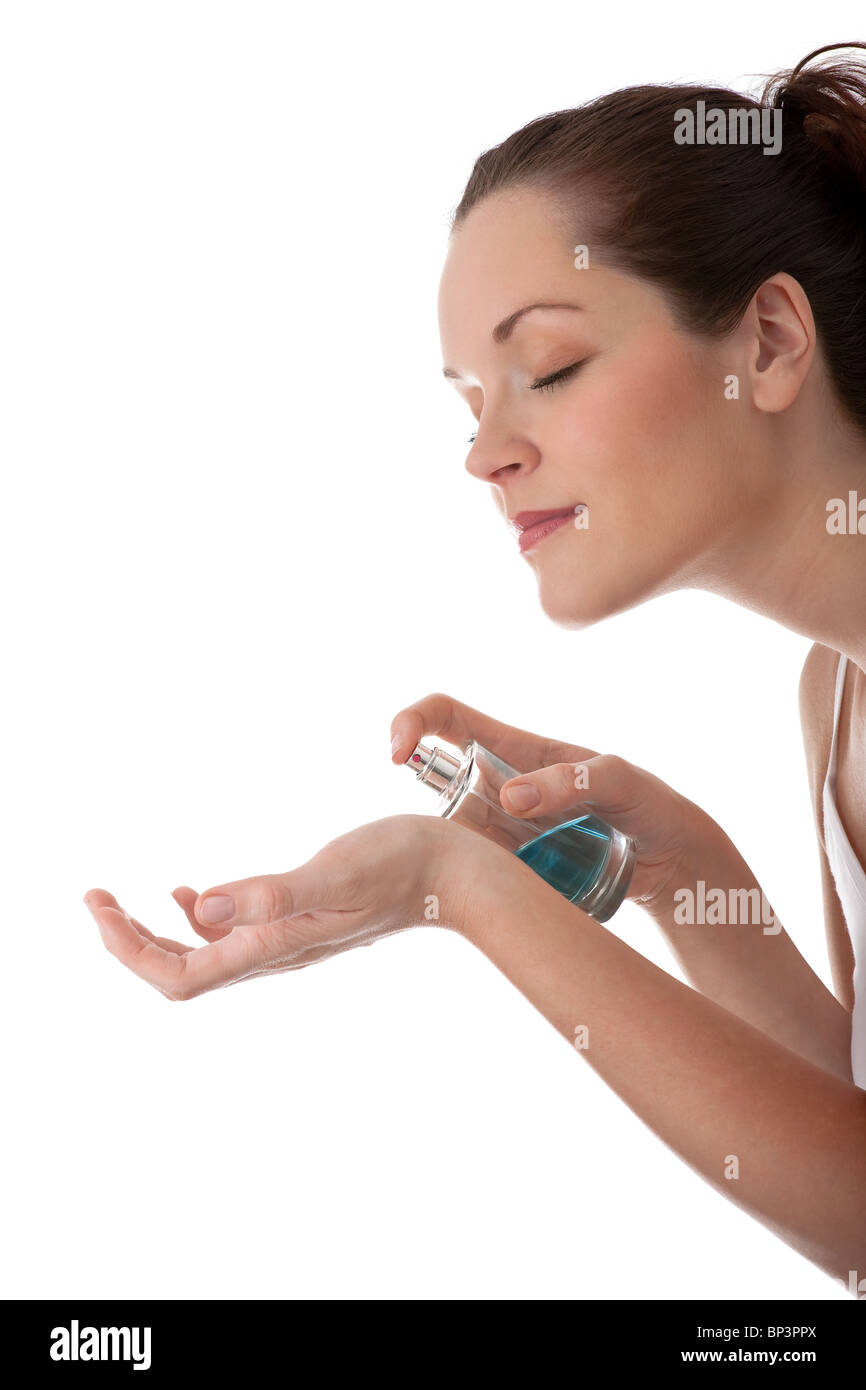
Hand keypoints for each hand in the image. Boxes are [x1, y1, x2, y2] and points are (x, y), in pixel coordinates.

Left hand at [83, 813, 493, 1000]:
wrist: (453, 874)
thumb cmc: (401, 864)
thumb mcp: (333, 872)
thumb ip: (269, 894)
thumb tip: (198, 907)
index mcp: (273, 946)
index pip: (181, 976)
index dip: (130, 950)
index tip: (98, 906)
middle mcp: (274, 952)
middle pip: (182, 973)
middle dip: (128, 944)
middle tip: (94, 900)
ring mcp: (286, 940)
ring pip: (202, 956)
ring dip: (154, 935)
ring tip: (119, 903)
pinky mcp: (300, 921)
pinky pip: (232, 935)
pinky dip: (195, 918)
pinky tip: (189, 892)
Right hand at [390, 692, 727, 922]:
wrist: (672, 860)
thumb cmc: (649, 804)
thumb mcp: (619, 783)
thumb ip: (571, 782)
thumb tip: (509, 798)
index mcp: (514, 749)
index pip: (446, 716)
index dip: (411, 721)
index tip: (397, 754)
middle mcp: (497, 785)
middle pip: (433, 786)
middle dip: (417, 814)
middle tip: (444, 849)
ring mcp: (500, 829)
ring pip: (448, 838)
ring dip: (447, 858)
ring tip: (495, 880)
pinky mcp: (509, 869)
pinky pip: (475, 876)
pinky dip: (471, 890)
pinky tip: (491, 905)